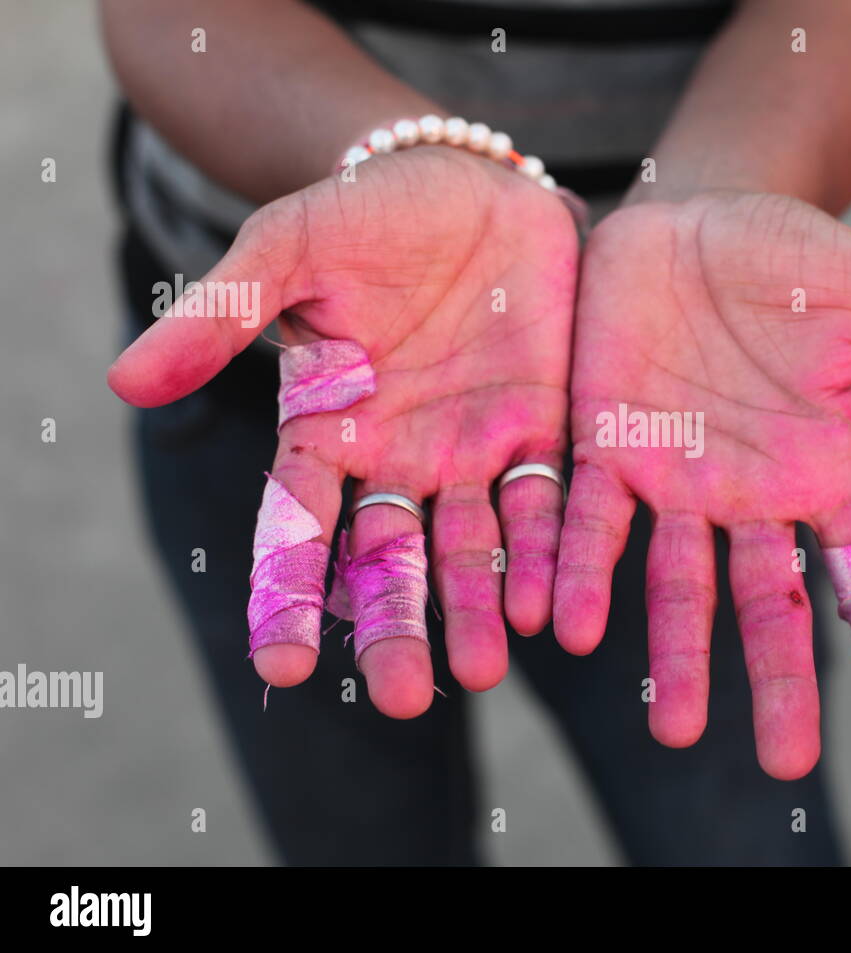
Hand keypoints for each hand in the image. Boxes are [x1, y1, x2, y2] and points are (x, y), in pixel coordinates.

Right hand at [109, 146, 578, 715]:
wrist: (473, 184)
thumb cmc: (368, 213)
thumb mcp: (289, 250)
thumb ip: (220, 316)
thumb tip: (121, 382)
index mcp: (329, 428)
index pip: (299, 527)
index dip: (288, 593)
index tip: (284, 668)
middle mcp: (400, 458)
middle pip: (394, 560)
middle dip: (398, 627)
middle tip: (408, 699)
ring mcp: (474, 450)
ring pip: (475, 548)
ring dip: (481, 609)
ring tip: (484, 670)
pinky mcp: (544, 430)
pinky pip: (551, 502)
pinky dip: (553, 554)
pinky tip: (557, 607)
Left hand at [554, 191, 850, 777]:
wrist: (692, 212)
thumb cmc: (793, 254)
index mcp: (820, 470)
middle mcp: (748, 494)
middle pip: (768, 606)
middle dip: (776, 682)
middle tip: (787, 765)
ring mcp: (674, 478)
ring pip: (674, 585)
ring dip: (672, 656)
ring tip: (674, 730)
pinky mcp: (602, 446)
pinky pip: (586, 520)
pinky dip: (576, 573)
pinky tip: (564, 627)